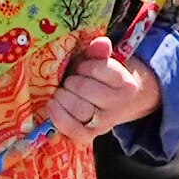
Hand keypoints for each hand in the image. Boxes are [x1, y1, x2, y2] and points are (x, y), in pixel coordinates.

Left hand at [46, 33, 163, 143]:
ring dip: (63, 97)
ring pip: (81, 109)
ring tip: (60, 92)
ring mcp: (106, 122)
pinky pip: (74, 130)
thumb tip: (101, 42)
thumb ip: (99, 52)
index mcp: (126, 83)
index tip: (81, 67)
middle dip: (73, 82)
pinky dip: (60, 118)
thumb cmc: (98, 78)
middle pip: (89, 90)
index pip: (106, 70)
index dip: (88, 67)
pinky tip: (51, 105)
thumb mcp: (100, 62)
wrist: (113, 104)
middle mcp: (119, 105)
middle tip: (67, 82)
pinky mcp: (90, 136)